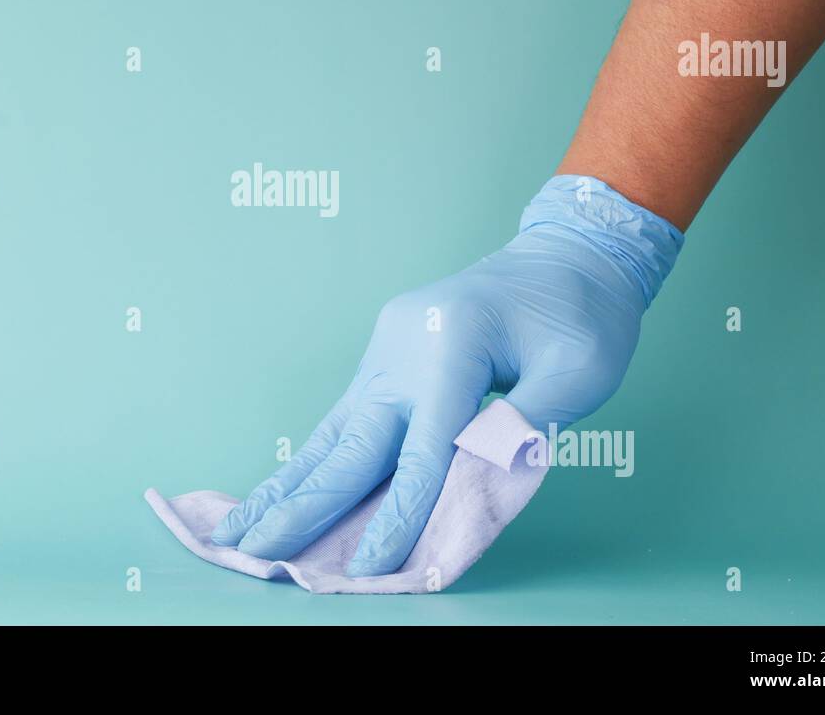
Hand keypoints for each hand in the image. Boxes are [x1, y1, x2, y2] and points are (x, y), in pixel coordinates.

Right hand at [211, 175, 681, 576]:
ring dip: (288, 485)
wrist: (568, 254)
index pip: (421, 452)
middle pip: (353, 443)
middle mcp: (403, 346)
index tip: (367, 570)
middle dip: (304, 507)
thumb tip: (468, 484)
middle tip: (254, 551)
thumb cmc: (584, 313)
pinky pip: (348, 421)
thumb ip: (525, 428)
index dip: (396, 517)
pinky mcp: (386, 360)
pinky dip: (315, 463)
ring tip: (240, 526)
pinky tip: (282, 493)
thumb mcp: (578, 372)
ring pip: (333, 432)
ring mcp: (387, 350)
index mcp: (450, 343)